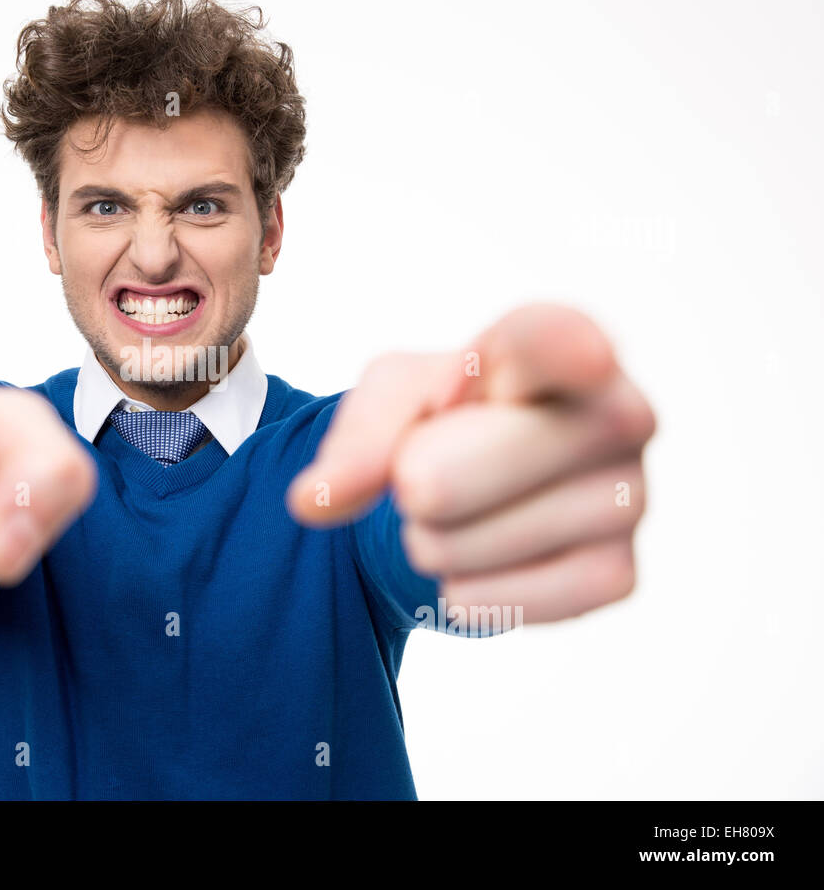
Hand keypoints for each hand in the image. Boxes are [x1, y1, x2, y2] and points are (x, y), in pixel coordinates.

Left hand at [286, 304, 655, 625]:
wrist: (464, 489)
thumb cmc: (435, 420)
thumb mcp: (386, 402)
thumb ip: (354, 439)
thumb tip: (311, 503)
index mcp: (560, 345)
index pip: (564, 342)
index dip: (570, 351)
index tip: (585, 356)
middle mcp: (620, 413)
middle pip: (504, 453)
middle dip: (425, 479)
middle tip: (417, 480)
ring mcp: (629, 495)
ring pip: (495, 536)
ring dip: (436, 541)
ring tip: (444, 519)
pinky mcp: (617, 571)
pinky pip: (517, 598)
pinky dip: (467, 593)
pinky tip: (466, 568)